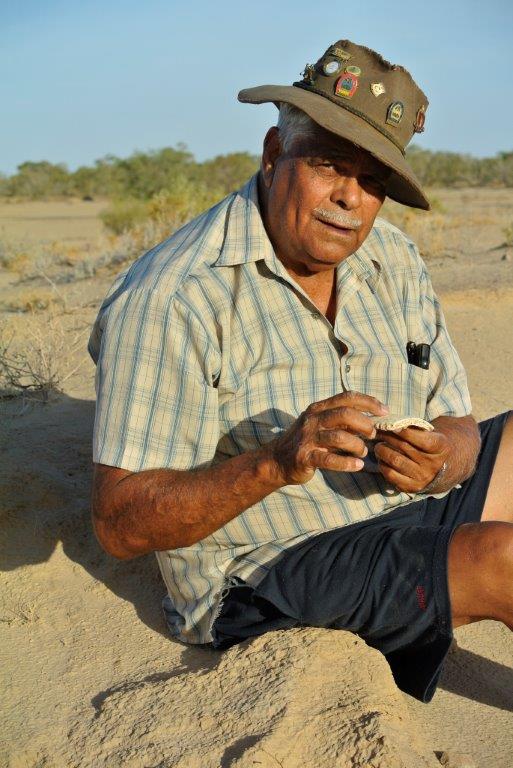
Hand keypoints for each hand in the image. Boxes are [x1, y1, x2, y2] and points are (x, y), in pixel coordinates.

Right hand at [269, 391, 388, 485]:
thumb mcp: (320, 425)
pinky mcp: (305, 457)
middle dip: (365, 424)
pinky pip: (330, 459)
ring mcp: (308, 438)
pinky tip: (357, 466)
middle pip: (345, 414)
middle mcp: (313, 420)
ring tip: (363, 452)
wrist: (277, 460)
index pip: (347, 398)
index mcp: (318, 409)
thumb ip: (341, 421)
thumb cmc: (306, 442)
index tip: (384, 410)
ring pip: (340, 437)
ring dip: (358, 445)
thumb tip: (371, 419)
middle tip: (373, 434)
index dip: (368, 402)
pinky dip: (347, 463)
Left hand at [374, 426, 451, 493]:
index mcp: (441, 447)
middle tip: (378, 432)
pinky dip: (382, 465)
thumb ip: (415, 428)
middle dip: (388, 437)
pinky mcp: (412, 487)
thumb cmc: (429, 444)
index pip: (423, 440)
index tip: (393, 426)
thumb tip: (391, 423)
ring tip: (378, 446)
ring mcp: (423, 477)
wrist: (440, 468)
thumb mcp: (430, 434)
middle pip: (404, 448)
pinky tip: (381, 459)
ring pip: (395, 461)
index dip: (406, 432)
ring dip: (382, 451)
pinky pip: (391, 475)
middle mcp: (433, 464)